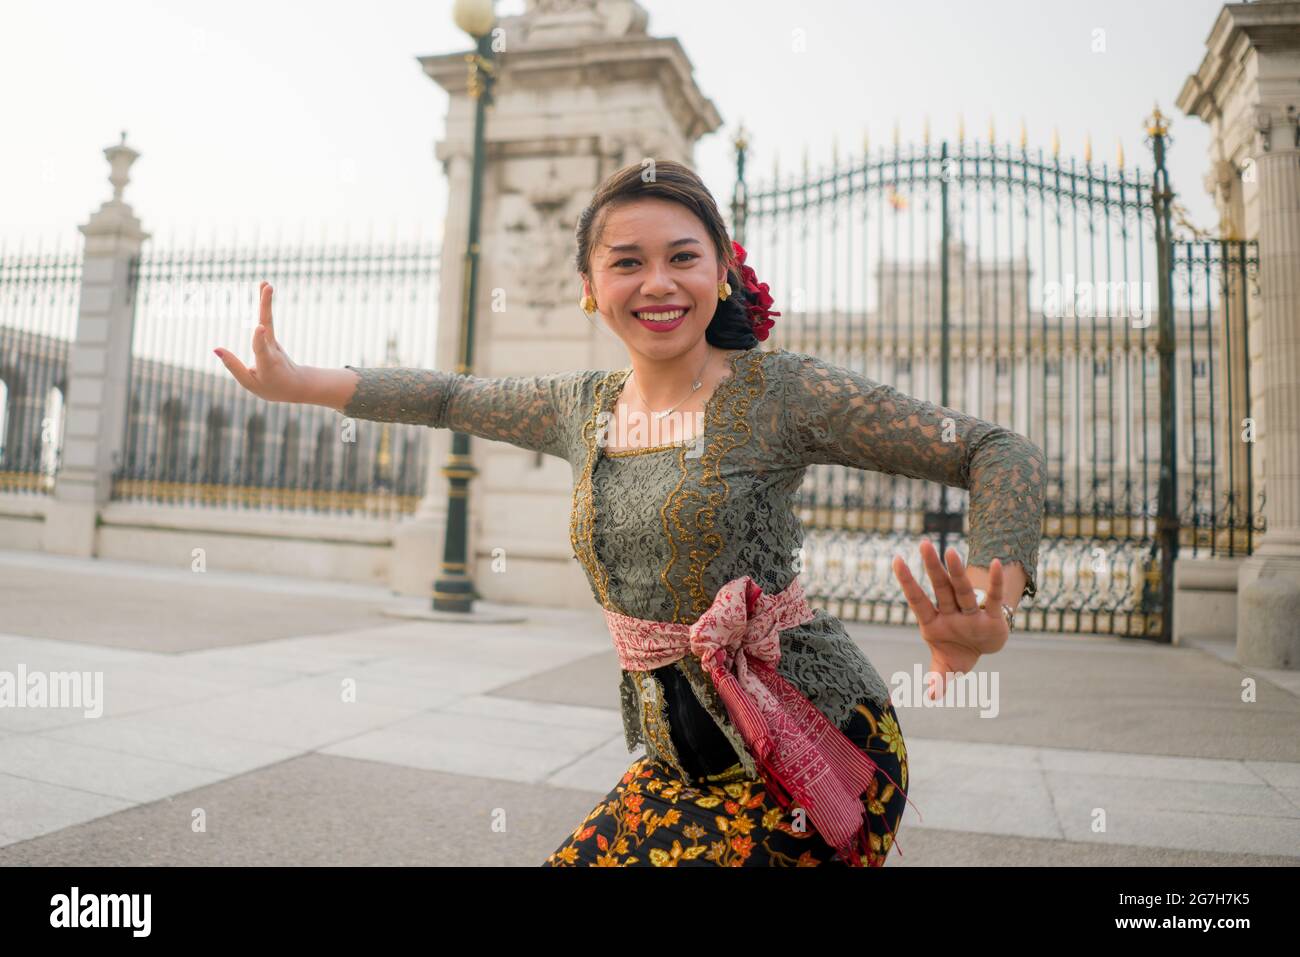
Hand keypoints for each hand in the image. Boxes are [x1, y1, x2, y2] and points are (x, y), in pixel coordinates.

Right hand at [213, 282, 308, 402]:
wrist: (297, 385)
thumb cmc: (272, 387)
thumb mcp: (250, 383)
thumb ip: (234, 367)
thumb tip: (216, 349)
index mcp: (267, 363)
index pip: (261, 349)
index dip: (259, 339)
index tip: (259, 327)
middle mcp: (272, 349)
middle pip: (268, 325)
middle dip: (266, 307)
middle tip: (268, 287)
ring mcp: (273, 341)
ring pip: (268, 319)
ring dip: (265, 300)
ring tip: (265, 283)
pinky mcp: (272, 337)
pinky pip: (266, 318)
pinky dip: (265, 304)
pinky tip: (265, 289)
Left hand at [891, 540, 1009, 699]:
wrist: (982, 650)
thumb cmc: (957, 653)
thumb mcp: (946, 669)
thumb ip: (938, 680)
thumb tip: (932, 696)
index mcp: (933, 623)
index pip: (918, 600)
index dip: (908, 582)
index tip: (896, 560)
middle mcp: (951, 613)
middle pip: (940, 588)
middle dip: (932, 568)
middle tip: (924, 544)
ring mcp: (970, 613)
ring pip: (963, 590)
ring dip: (958, 573)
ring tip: (950, 551)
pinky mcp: (992, 617)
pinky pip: (993, 598)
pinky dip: (993, 584)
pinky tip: (995, 564)